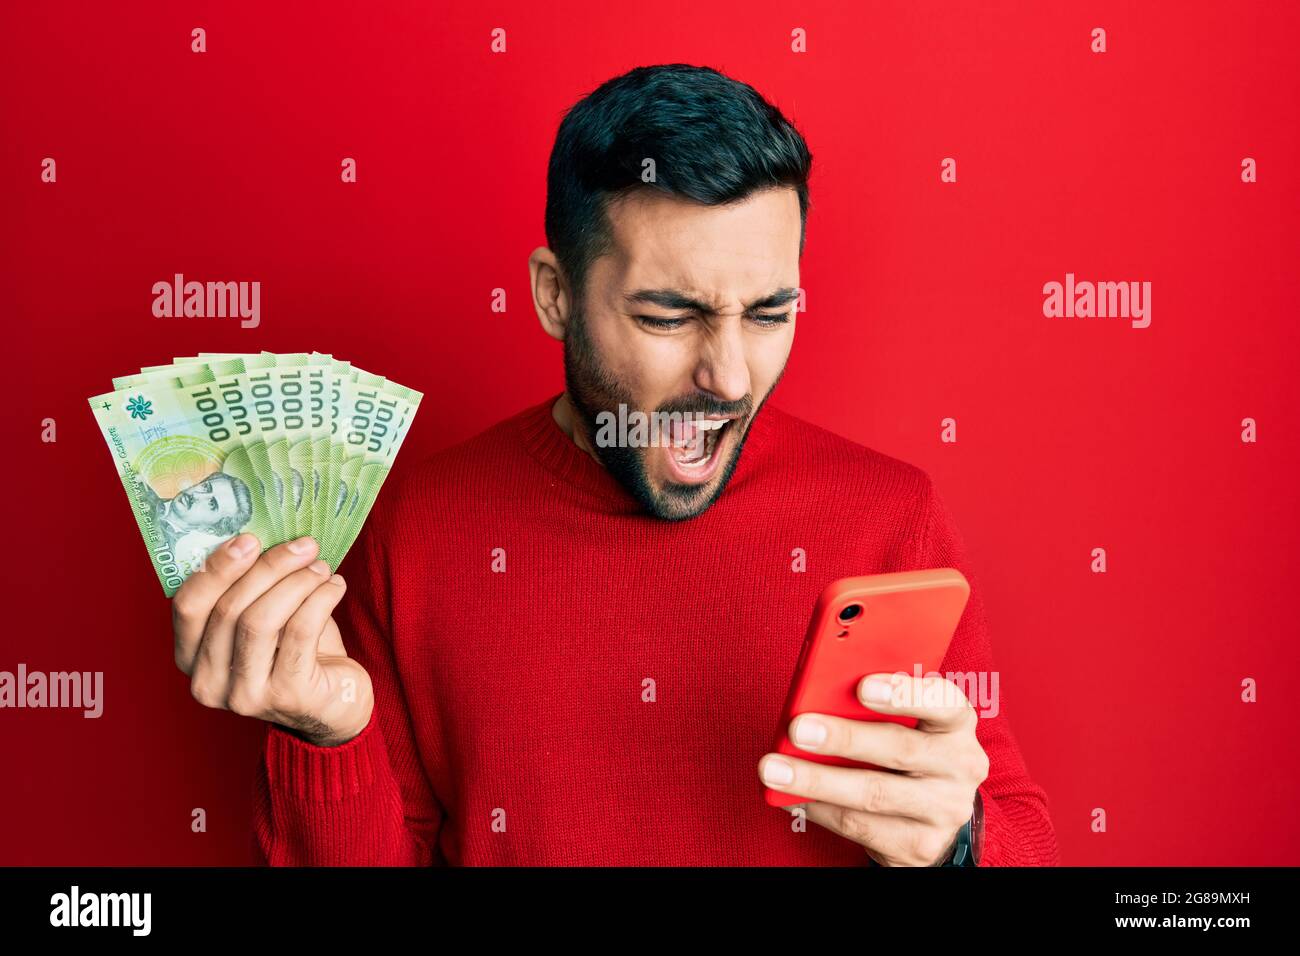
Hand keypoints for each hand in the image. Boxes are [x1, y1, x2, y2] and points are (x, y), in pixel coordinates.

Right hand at [171, 533, 373, 746]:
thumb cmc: (295, 652)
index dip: (215, 568)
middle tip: (302, 545)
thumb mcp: (263, 619)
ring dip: (296, 582)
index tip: (248, 538)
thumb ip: (249, 588)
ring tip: (320, 566)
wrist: (335, 704)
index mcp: (190, 657)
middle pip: (229, 609)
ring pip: (261, 620)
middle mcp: (208, 682)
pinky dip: (320, 599)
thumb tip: (260, 534)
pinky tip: (335, 586)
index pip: (187, 606)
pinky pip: (300, 631)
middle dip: (268, 567)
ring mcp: (245, 695)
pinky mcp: (287, 695)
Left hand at [757, 672, 987, 865]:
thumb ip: (873, 705)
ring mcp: (943, 810)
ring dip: (816, 781)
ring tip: (774, 769)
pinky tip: (791, 797)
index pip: (943, 700)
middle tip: (798, 729)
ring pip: (873, 794)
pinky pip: (860, 827)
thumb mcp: (906, 720)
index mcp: (956, 723)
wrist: (934, 813)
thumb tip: (818, 697)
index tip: (862, 686)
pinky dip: (819, 809)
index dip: (904, 693)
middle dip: (843, 738)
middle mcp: (959, 767)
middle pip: (899, 749)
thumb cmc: (907, 747)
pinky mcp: (919, 846)